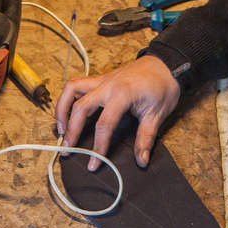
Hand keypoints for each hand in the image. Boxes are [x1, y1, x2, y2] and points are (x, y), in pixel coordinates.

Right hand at [55, 55, 180, 170]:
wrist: (166, 63)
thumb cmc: (163, 86)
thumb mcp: (158, 113)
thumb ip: (146, 138)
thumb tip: (141, 160)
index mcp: (122, 94)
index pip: (104, 124)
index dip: (97, 146)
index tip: (94, 163)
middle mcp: (107, 85)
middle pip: (80, 107)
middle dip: (71, 130)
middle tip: (67, 150)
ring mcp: (101, 80)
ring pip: (71, 90)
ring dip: (62, 109)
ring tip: (61, 129)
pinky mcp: (100, 80)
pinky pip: (77, 85)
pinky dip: (68, 98)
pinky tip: (69, 113)